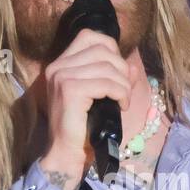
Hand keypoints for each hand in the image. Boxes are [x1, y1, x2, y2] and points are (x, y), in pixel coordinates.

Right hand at [39, 29, 131, 189]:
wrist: (66, 153)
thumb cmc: (82, 126)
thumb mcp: (99, 96)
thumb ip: (113, 77)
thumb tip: (131, 66)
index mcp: (60, 64)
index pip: (89, 36)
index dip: (111, 49)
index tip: (117, 72)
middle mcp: (57, 67)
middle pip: (102, 49)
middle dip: (121, 68)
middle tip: (124, 90)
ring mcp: (62, 77)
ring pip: (107, 67)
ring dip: (123, 84)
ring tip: (123, 100)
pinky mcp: (70, 90)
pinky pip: (106, 83)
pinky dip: (120, 93)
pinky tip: (121, 106)